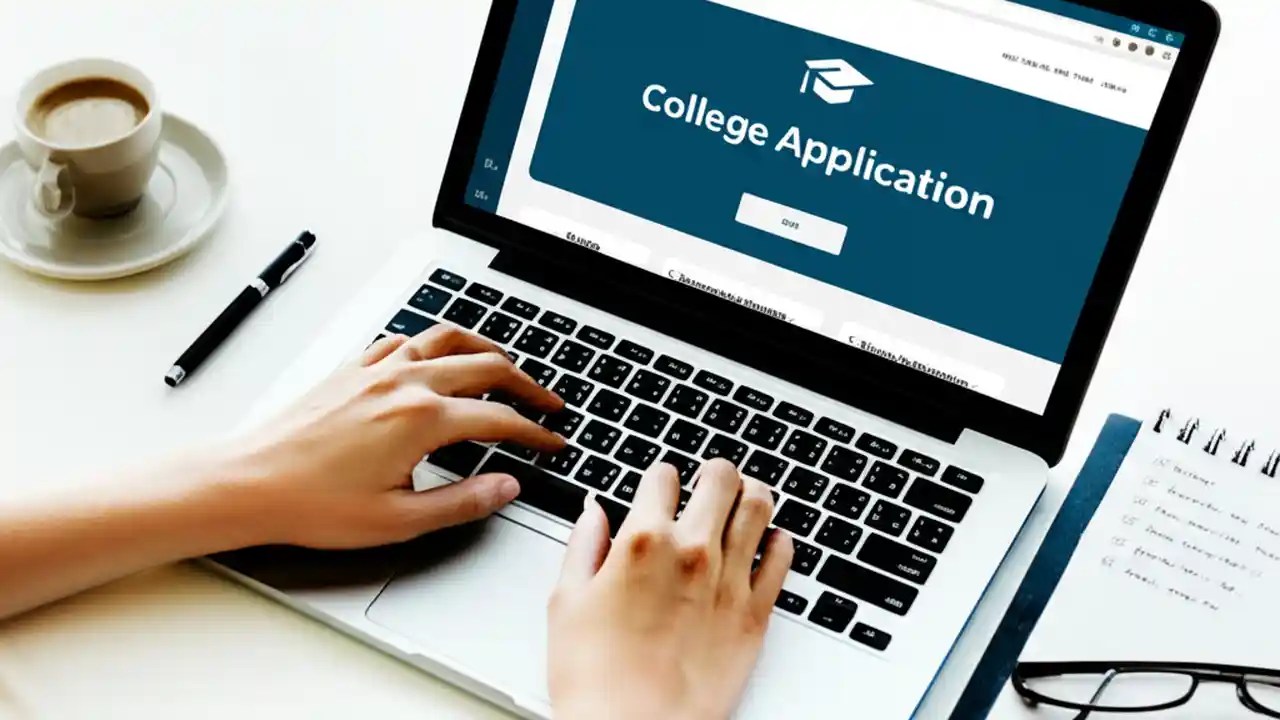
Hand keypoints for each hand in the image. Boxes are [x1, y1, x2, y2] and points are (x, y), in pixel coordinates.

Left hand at [222, 326, 565, 548]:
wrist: (248, 482)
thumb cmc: (311, 503)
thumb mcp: (398, 520)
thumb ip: (462, 501)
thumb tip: (506, 486)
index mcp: (421, 419)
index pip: (498, 418)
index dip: (535, 431)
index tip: (554, 440)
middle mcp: (403, 382)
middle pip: (485, 367)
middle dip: (526, 384)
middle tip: (547, 402)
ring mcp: (376, 369)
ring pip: (447, 340)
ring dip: (485, 349)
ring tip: (506, 366)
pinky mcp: (352, 369)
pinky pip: (406, 339)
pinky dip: (434, 343)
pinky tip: (436, 355)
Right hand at [548, 459, 793, 719]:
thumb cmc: (594, 679)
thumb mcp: (566, 602)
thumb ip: (583, 546)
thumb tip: (593, 513)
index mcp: (643, 542)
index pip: (663, 476)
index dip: (661, 478)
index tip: (660, 488)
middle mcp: (692, 552)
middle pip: (720, 478)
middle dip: (714, 473)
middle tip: (711, 480)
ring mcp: (729, 581)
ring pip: (759, 507)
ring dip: (751, 493)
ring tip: (744, 498)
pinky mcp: (755, 615)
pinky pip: (782, 559)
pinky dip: (778, 542)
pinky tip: (769, 542)